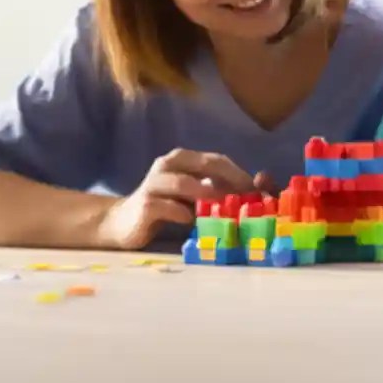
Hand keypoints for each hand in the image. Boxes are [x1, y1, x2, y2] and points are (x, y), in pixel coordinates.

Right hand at [98, 148, 257, 249]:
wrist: (123, 223)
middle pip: (205, 165)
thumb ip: (217, 190)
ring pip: (184, 183)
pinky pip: (168, 207)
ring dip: (208, 195)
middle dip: (231, 180)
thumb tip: (256, 189)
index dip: (240, 174)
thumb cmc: (165, 208)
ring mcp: (154, 184)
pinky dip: (184, 214)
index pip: (217, 160)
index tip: (258, 192)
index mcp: (182, 159)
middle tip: (249, 198)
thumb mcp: (193, 197)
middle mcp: (168, 165)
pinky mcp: (145, 205)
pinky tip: (194, 222)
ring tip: (225, 207)